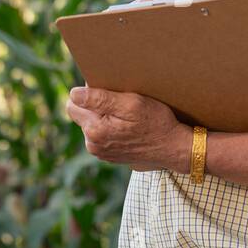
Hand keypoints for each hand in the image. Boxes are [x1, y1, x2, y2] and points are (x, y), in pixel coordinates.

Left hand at [66, 85, 190, 172]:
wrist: (174, 149)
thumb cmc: (156, 123)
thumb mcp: (131, 104)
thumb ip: (99, 99)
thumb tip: (74, 94)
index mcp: (94, 130)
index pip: (73, 104)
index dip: (87, 93)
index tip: (107, 91)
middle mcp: (93, 145)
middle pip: (82, 115)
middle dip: (95, 106)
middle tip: (120, 103)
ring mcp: (101, 152)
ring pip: (92, 125)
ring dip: (104, 117)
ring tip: (127, 116)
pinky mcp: (109, 156)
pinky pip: (102, 136)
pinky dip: (112, 128)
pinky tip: (129, 127)